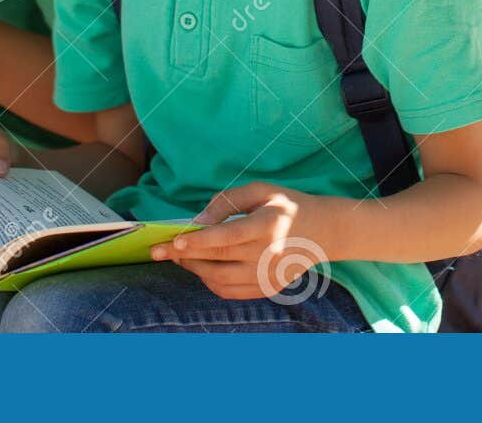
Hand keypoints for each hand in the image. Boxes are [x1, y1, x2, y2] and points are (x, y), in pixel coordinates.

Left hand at [150, 182, 337, 300]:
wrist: (324, 231)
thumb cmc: (287, 204)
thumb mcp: (260, 190)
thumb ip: (227, 201)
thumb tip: (198, 222)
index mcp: (268, 226)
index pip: (228, 237)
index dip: (199, 241)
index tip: (175, 242)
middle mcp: (268, 255)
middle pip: (218, 260)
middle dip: (184, 256)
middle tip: (157, 251)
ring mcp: (269, 276)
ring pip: (220, 280)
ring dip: (193, 270)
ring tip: (178, 257)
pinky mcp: (268, 289)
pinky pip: (231, 292)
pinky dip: (210, 282)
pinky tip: (200, 268)